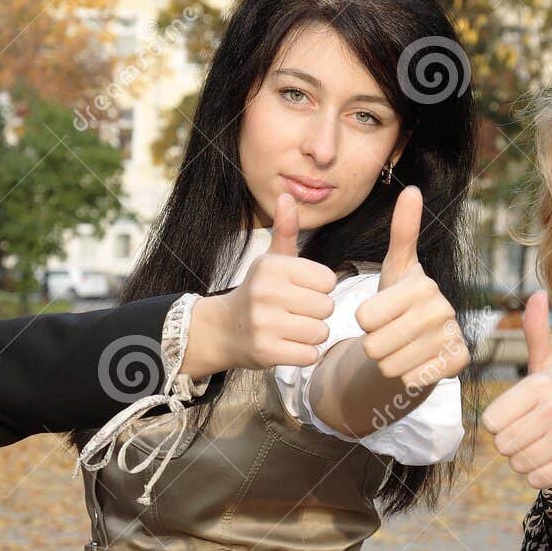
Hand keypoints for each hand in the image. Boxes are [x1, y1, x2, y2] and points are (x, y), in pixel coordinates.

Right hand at [186, 193, 336, 374]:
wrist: (223, 329)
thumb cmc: (258, 291)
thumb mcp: (271, 260)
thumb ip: (285, 230)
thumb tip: (286, 195)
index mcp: (272, 266)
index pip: (328, 280)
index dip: (319, 289)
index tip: (301, 291)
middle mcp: (266, 292)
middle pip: (326, 307)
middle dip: (317, 313)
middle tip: (295, 313)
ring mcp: (264, 323)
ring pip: (320, 332)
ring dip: (312, 335)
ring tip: (292, 329)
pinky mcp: (266, 352)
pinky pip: (309, 355)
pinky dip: (304, 354)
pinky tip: (287, 345)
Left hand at [353, 185, 468, 393]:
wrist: (425, 338)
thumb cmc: (402, 300)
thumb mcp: (396, 268)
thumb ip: (402, 231)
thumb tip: (412, 189)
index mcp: (421, 285)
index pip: (364, 317)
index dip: (364, 320)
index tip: (379, 313)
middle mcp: (443, 309)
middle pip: (375, 344)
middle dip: (374, 344)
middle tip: (388, 334)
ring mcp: (453, 337)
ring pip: (389, 365)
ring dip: (387, 361)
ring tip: (400, 347)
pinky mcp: (458, 363)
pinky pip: (410, 380)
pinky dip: (406, 375)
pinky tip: (416, 361)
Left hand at [481, 291, 551, 487]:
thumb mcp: (551, 365)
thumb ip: (536, 332)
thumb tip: (537, 293)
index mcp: (541, 384)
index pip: (491, 421)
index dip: (502, 421)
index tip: (523, 414)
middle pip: (502, 444)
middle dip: (514, 442)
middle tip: (536, 431)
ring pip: (517, 463)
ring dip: (526, 459)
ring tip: (546, 444)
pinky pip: (534, 479)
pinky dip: (540, 474)